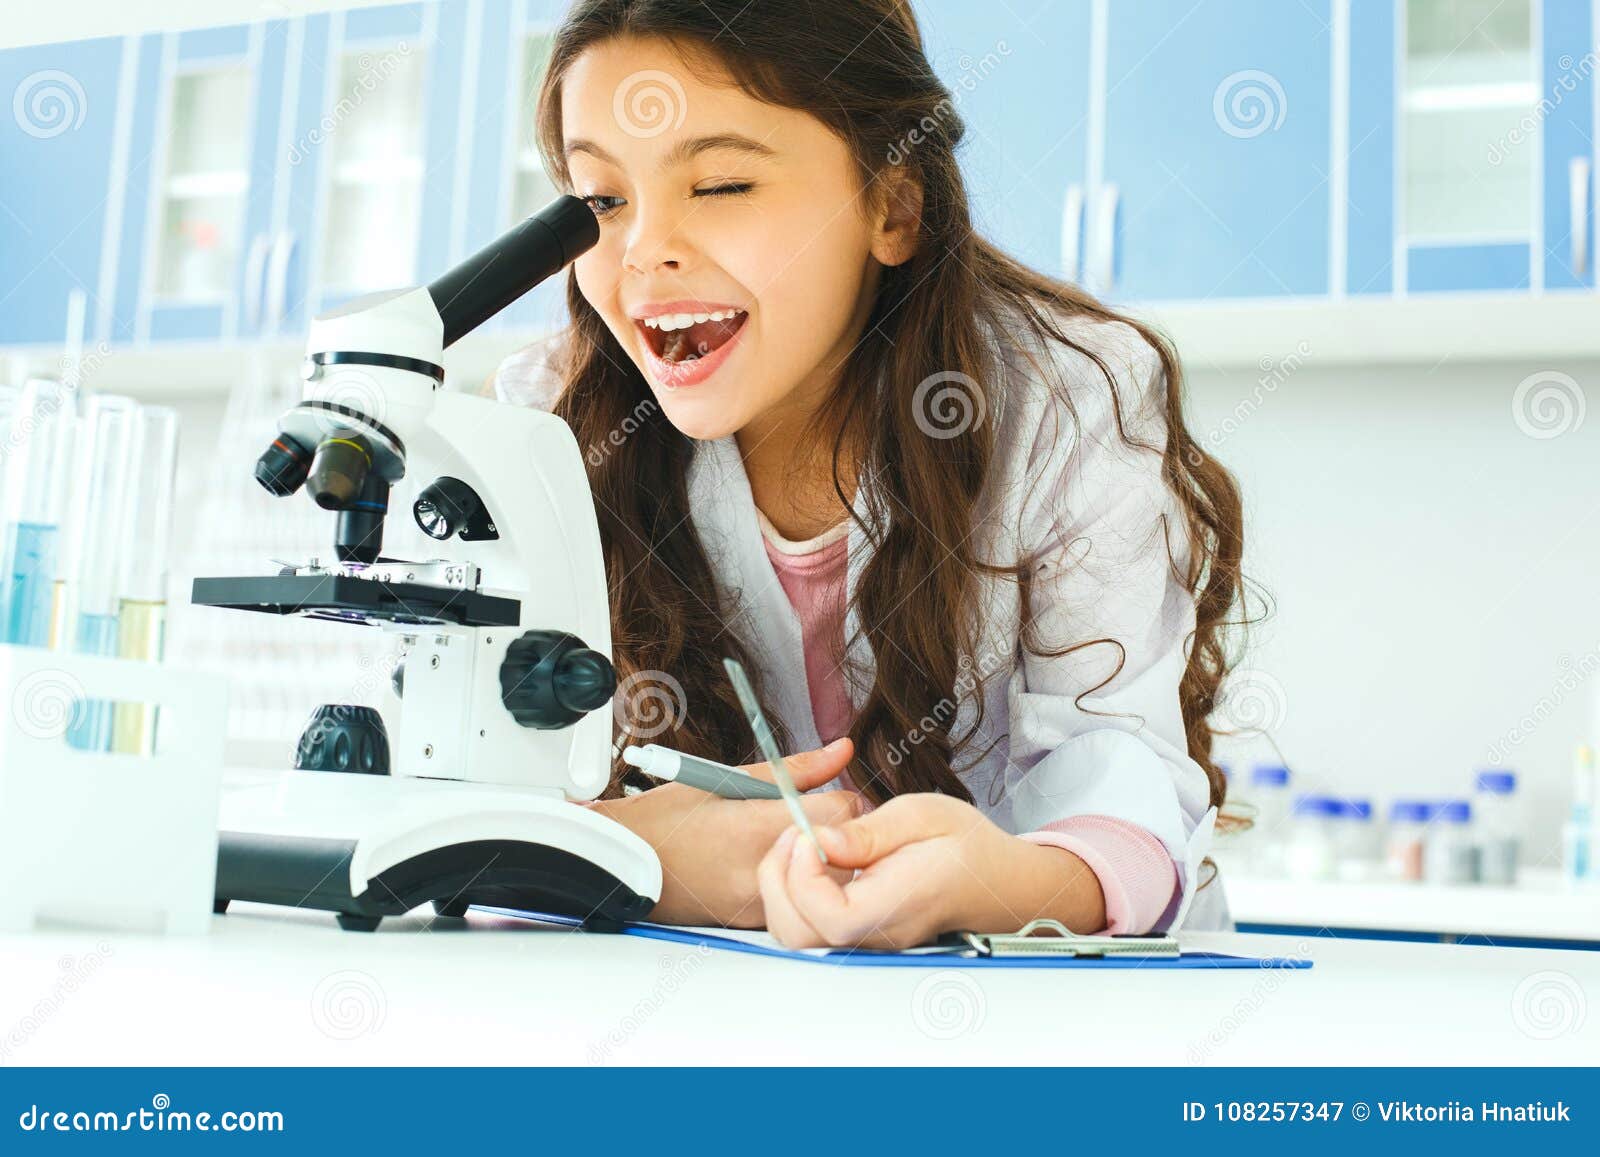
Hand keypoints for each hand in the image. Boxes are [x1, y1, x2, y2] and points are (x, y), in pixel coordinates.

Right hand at [591, 737, 863, 927]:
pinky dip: (800, 884)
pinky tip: (778, 868)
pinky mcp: (754, 922)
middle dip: (843, 832)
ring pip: (827, 882)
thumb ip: (795, 768)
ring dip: (825, 861)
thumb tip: (842, 751)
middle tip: (820, 818)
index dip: (845, 799)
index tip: (831, 795)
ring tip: (797, 843)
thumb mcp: (727, 777)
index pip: (844, 812)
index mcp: (759, 826)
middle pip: (845, 850)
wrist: (624, 863)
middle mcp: (766, 869)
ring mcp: (760, 902)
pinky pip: (799, 902)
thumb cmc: (667, 818)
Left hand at [758, 793, 1106, 948]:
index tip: (810, 834)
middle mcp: (877, 936)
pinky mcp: (855, 937)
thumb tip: (821, 842)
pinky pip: (807, 928)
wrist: (994, 879)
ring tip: (798, 845)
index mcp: (898, 906)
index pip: (832, 917)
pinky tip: (810, 862)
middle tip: (794, 835)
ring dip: (780, 888)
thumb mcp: (925, 815)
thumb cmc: (966, 845)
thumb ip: (870, 831)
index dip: (805, 876)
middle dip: (778, 880)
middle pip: (800, 935)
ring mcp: (864, 942)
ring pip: (796, 936)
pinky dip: (792, 895)